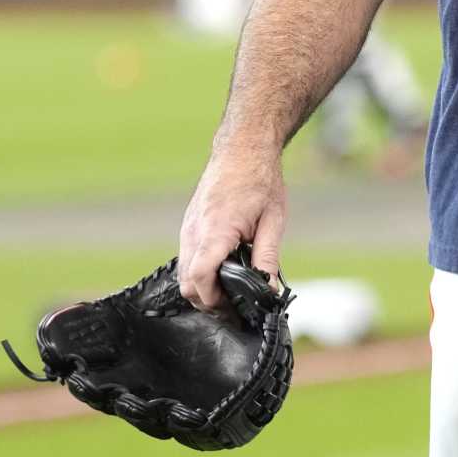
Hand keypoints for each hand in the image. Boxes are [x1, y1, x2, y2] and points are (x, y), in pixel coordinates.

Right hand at [178, 143, 286, 312]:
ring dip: (203, 287)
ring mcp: (187, 228)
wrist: (242, 149)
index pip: (200, 277)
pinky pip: (187, 258)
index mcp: (217, 229)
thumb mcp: (273, 220)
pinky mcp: (188, 226)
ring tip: (232, 289)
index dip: (214, 300)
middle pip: (187, 283)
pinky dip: (199, 272)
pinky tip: (223, 270)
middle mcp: (195, 231)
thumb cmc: (260, 179)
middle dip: (208, 300)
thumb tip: (268, 290)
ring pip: (183, 273)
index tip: (234, 308)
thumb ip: (267, 258)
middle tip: (236, 305)